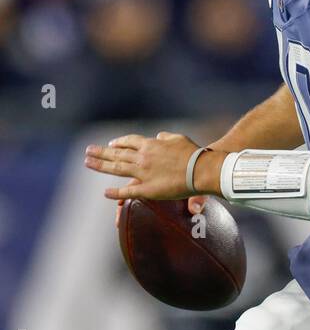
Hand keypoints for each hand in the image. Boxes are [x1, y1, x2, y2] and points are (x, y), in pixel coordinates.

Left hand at [86, 132, 204, 201]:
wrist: (201, 170)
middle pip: (117, 154)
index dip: (119, 143)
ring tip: (88, 162)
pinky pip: (127, 191)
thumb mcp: (179, 139)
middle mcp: (142, 158)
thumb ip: (166, 138)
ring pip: (116, 168)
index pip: (129, 142)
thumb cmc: (193, 154)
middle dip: (101, 152)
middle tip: (88, 151)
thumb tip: (158, 136)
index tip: (111, 144)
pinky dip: (115, 192)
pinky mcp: (147, 189)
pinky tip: (105, 193)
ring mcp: (143, 173)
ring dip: (100, 165)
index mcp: (150, 145)